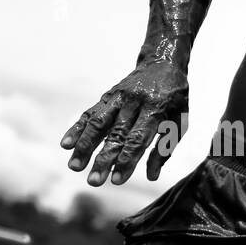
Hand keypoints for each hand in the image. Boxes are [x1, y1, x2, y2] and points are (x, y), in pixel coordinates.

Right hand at [60, 61, 188, 185]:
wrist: (163, 62)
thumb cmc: (174, 99)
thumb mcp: (180, 122)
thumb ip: (165, 148)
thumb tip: (151, 176)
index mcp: (157, 109)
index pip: (138, 139)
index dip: (126, 161)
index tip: (116, 180)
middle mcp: (135, 102)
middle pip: (116, 134)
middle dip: (103, 159)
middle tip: (93, 181)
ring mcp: (119, 97)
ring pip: (98, 122)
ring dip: (84, 145)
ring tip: (73, 166)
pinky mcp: (108, 95)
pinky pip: (90, 112)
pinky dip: (77, 128)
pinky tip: (66, 144)